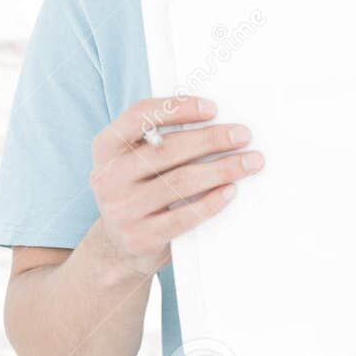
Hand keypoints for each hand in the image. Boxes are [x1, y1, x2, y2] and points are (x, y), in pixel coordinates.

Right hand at [90, 95, 263, 274]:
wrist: (118, 247)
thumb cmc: (137, 193)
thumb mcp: (134, 163)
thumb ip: (159, 142)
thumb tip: (213, 124)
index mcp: (107, 148)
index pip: (139, 116)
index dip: (177, 108)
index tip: (212, 108)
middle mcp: (109, 177)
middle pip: (167, 150)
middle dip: (211, 139)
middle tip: (242, 135)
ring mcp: (122, 209)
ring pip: (180, 182)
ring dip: (221, 170)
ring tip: (248, 163)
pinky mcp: (141, 237)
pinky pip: (184, 216)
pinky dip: (212, 202)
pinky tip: (230, 191)